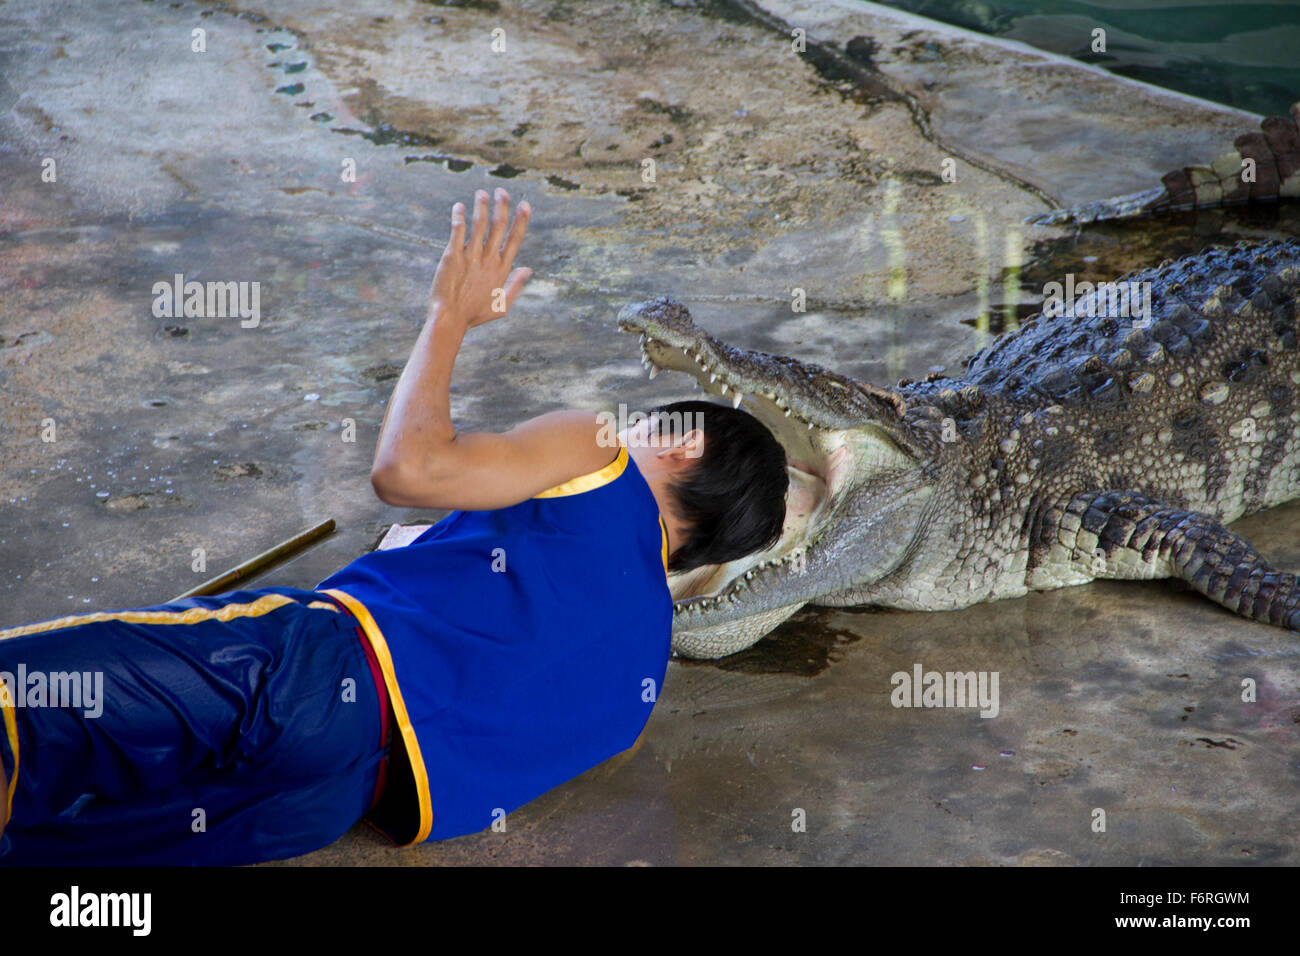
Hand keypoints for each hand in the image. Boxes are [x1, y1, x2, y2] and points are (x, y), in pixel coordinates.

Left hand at [428, 187, 531, 329]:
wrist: (450, 319)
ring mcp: (471, 257)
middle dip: (502, 206)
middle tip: (502, 191)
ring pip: (479, 225)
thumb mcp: (502, 305)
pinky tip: (458, 207)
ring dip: (481, 207)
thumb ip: (516, 285)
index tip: (525, 205)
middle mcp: (488, 260)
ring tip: (482, 193)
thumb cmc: (475, 314)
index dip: (521, 221)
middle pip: (499, 227)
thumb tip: (529, 269)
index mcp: (501, 269)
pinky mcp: (452, 256)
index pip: (515, 240)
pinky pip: (457, 231)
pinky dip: (458, 217)